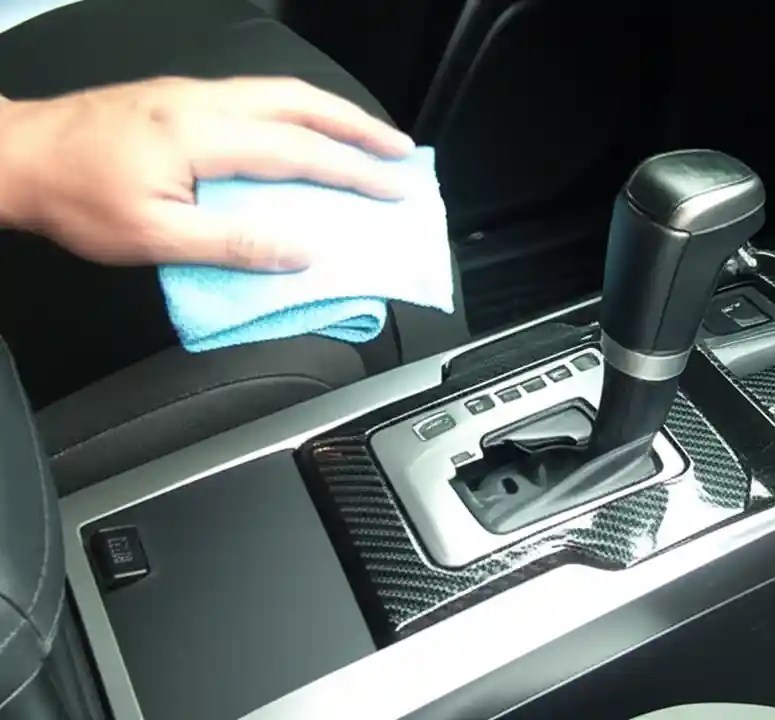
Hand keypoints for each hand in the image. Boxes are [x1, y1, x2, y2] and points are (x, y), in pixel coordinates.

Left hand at [0, 76, 414, 270]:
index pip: (299, 151)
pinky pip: (255, 95)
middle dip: (359, 127)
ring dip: (331, 113)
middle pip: (301, 103)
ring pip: (279, 91)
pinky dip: (297, 110)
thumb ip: (232, 243)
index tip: (394, 189)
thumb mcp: (154, 237)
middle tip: (401, 151)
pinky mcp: (177, 98)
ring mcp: (190, 94)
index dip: (354, 172)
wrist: (14, 157)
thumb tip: (298, 252)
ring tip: (366, 137)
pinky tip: (302, 129)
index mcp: (202, 134)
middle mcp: (203, 103)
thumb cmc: (74, 198)